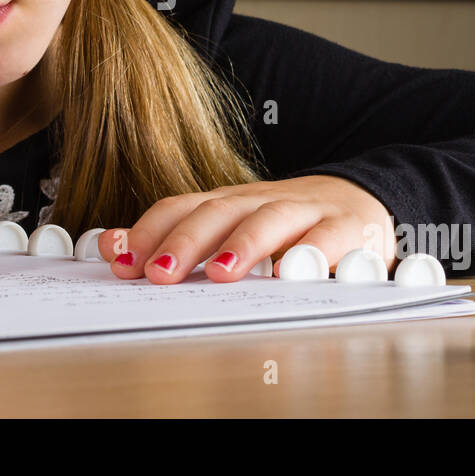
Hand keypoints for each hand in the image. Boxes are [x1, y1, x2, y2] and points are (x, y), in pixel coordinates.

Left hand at [99, 175, 394, 283]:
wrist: (362, 200)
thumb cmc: (285, 225)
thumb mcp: (230, 229)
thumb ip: (174, 238)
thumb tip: (111, 247)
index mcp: (231, 202)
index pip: (183, 206)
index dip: (152, 231)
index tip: (124, 262)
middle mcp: (262, 200)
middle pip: (220, 211)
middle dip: (186, 240)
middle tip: (160, 273)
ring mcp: (306, 212)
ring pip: (271, 219)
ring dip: (243, 244)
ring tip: (220, 274)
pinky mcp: (347, 229)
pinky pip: (329, 239)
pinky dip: (312, 255)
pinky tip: (293, 275)